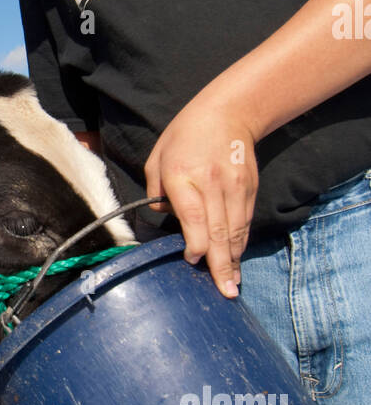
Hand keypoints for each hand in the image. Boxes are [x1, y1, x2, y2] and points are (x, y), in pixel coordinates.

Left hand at [144, 101, 257, 297]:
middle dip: (220, 264)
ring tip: (232, 285)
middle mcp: (211, 183)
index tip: (193, 261)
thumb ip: (155, 190)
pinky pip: (245, 222)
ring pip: (235, 230)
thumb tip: (166, 218)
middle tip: (224, 292)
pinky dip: (240, 243)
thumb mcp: (157, 158)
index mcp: (182, 175)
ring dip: (233, 259)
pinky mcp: (250, 188)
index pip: (193, 216)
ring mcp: (234, 186)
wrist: (228, 112)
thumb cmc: (184, 137)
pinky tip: (236, 260)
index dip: (195, 243)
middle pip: (218, 230)